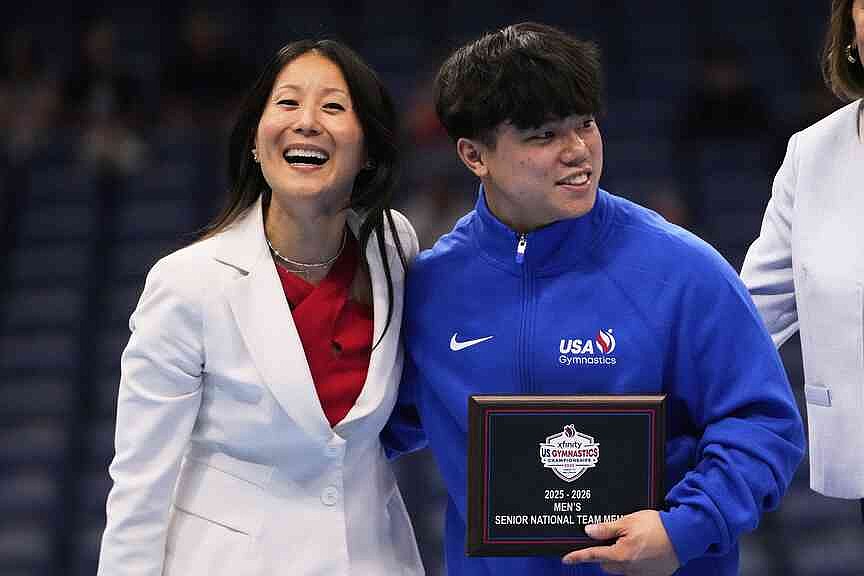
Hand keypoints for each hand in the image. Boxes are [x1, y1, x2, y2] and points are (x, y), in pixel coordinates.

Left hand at [561, 510, 679, 575]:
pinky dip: (633, 562)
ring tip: (631, 542)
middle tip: (612, 539)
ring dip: (619, 558)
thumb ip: (607, 528)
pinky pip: (635, 571)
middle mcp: (629, 568)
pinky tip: (642, 550)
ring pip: (620, 569)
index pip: (593, 556)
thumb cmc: (657, 526)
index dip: (578, 556)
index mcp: (620, 555)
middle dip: (604, 554)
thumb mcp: (628, 521)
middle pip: (606, 564)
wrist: (684, 535)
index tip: (566, 559)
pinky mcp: (652, 575)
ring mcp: (641, 574)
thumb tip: (588, 531)